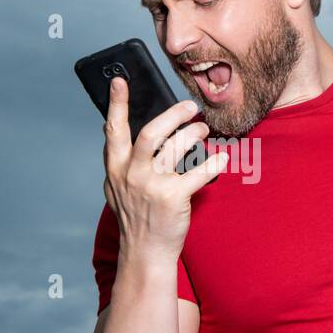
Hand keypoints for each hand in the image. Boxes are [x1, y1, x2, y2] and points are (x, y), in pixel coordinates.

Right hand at [102, 77, 228, 261]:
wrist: (145, 252)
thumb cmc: (135, 217)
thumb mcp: (115, 187)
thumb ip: (117, 159)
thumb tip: (110, 126)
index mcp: (115, 168)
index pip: (114, 129)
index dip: (116, 104)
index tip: (119, 81)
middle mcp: (131, 174)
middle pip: (150, 133)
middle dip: (172, 115)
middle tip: (190, 106)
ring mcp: (151, 186)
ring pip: (175, 148)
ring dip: (194, 133)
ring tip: (203, 130)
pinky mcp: (173, 198)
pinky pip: (199, 173)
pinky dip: (214, 163)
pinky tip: (222, 157)